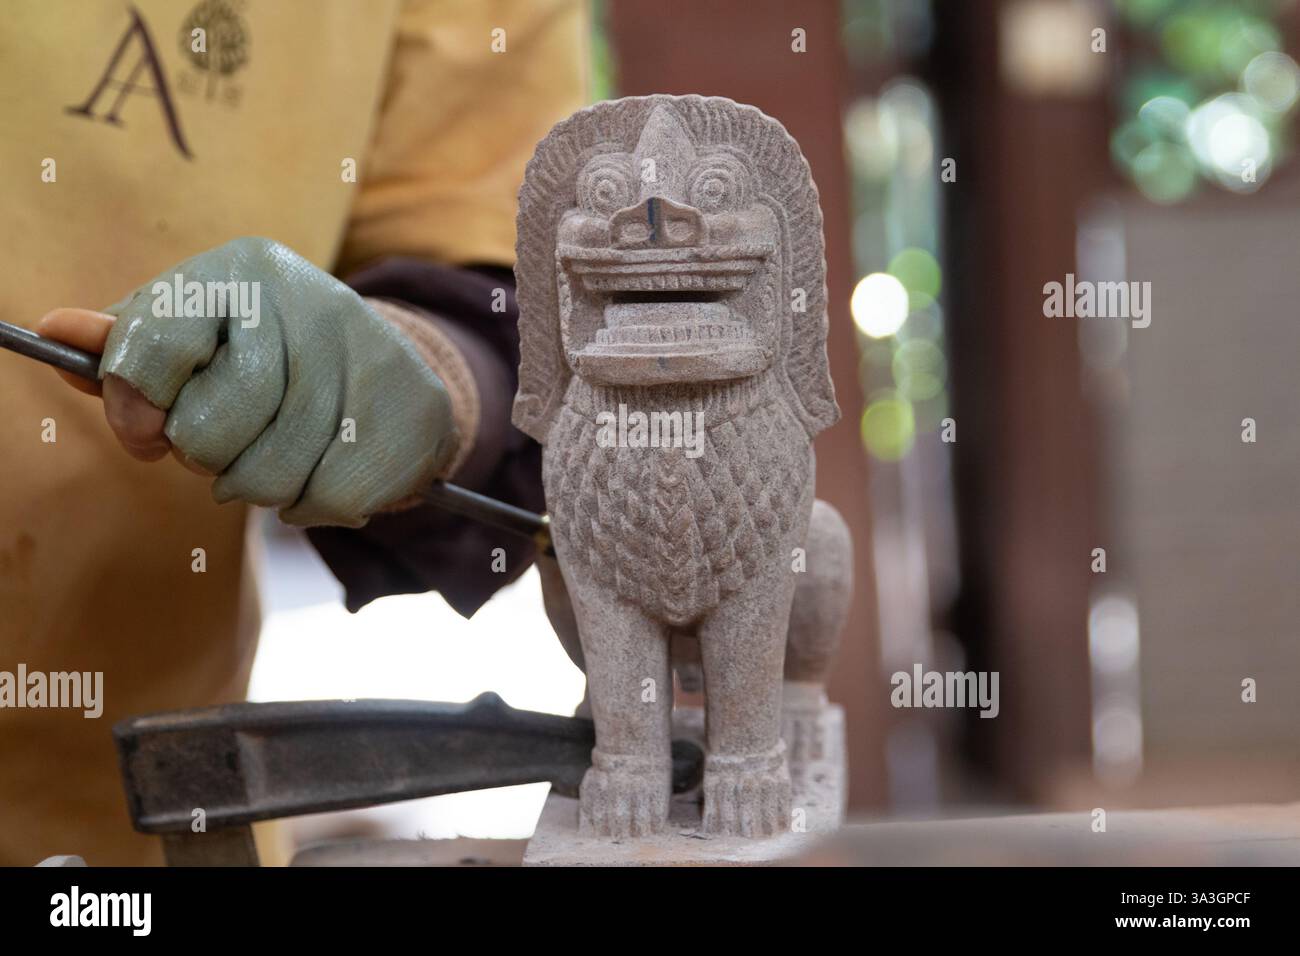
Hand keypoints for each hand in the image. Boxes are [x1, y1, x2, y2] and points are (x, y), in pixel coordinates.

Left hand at [38, 237, 456, 526]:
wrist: (391, 365)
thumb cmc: (268, 353)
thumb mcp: (194, 332)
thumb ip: (127, 344)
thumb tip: (56, 331)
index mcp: (242, 271)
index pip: (154, 351)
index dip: (136, 408)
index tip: (148, 429)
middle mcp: (310, 301)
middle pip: (211, 431)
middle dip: (208, 457)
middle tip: (228, 445)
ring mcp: (368, 358)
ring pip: (270, 478)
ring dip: (261, 490)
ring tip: (276, 462)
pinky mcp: (412, 412)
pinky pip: (330, 500)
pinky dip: (315, 506)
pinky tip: (323, 474)